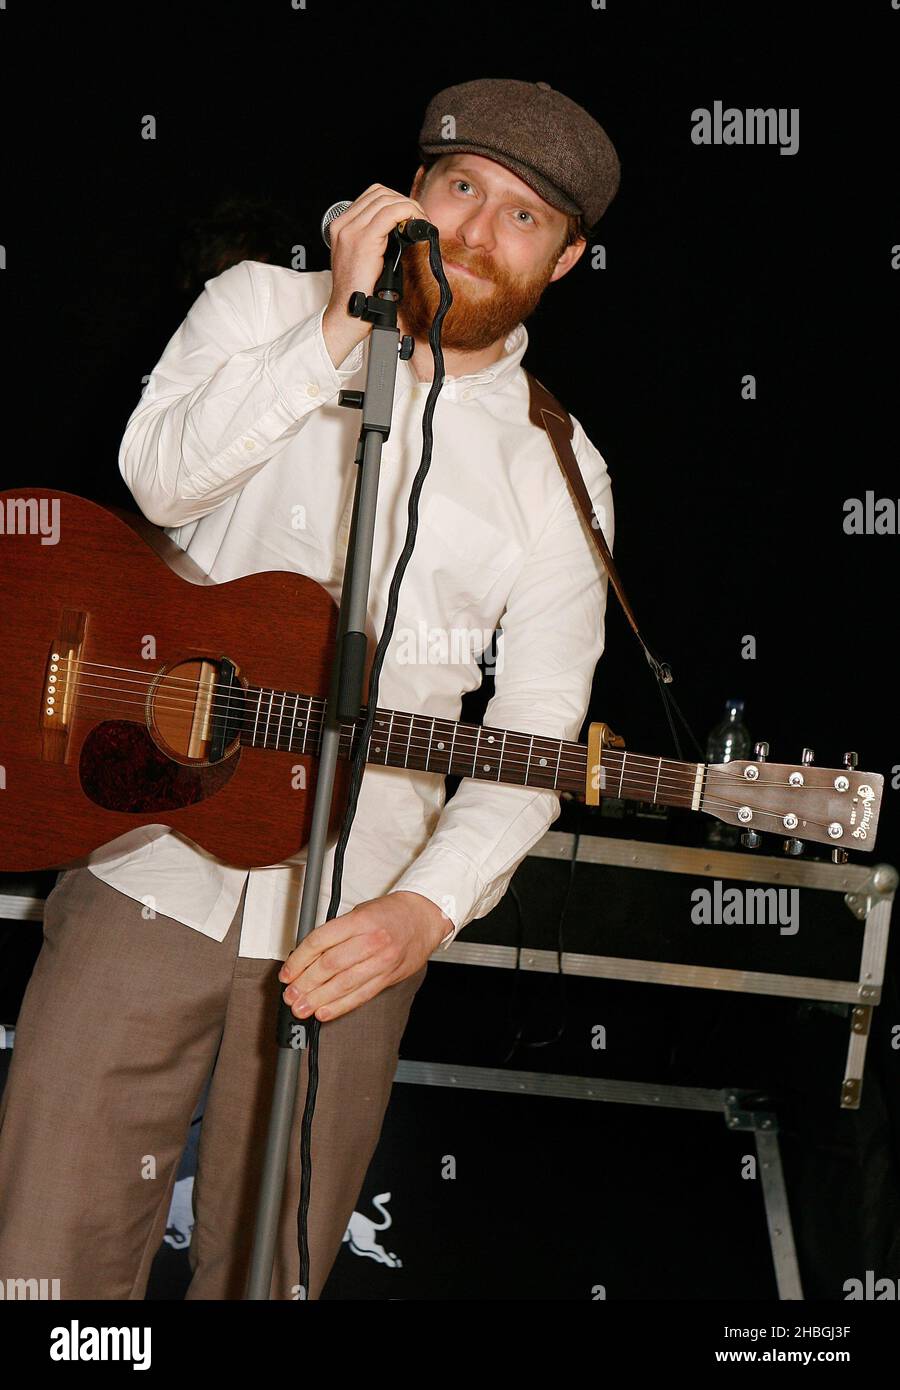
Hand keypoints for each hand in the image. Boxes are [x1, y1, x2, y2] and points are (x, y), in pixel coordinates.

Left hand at [277, 890, 449, 1022]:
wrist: (424, 918)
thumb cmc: (390, 913)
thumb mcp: (359, 912)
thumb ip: (336, 933)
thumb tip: (307, 957)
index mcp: (360, 921)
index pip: (321, 942)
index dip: (299, 960)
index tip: (287, 972)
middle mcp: (371, 941)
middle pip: (330, 966)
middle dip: (305, 983)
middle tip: (290, 994)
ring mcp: (382, 961)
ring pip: (344, 984)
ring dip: (318, 999)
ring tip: (301, 1008)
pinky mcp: (388, 977)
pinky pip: (361, 996)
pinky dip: (340, 1006)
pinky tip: (324, 1012)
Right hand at [322, 183, 430, 367]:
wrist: (348, 315)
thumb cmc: (359, 294)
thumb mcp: (363, 260)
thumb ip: (375, 241)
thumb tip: (400, 230)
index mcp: (341, 227)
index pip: (371, 197)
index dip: (394, 201)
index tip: (409, 216)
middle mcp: (343, 225)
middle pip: (379, 193)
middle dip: (404, 201)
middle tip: (419, 219)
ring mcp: (351, 231)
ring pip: (386, 200)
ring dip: (409, 207)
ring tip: (420, 223)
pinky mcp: (364, 240)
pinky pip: (391, 213)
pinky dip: (409, 214)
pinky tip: (417, 225)